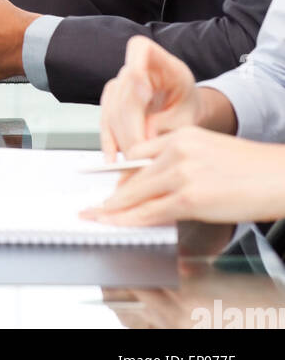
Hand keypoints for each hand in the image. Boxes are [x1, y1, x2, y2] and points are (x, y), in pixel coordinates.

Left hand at [80, 127, 284, 226]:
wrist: (277, 175)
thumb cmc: (250, 168)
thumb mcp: (208, 150)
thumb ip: (180, 161)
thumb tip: (159, 181)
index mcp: (180, 136)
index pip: (139, 154)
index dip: (121, 174)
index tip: (109, 183)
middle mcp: (176, 150)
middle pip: (133, 174)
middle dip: (111, 194)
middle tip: (93, 207)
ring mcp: (182, 173)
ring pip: (137, 194)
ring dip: (114, 209)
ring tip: (98, 218)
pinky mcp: (190, 197)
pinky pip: (152, 210)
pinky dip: (131, 219)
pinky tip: (119, 224)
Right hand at [99, 35, 203, 158]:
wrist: (184, 109)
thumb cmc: (187, 107)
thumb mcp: (187, 113)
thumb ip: (166, 123)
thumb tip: (144, 139)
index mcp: (161, 60)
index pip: (139, 50)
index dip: (137, 70)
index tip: (144, 94)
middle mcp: (134, 66)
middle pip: (124, 92)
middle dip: (131, 128)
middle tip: (141, 155)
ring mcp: (120, 82)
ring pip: (112, 109)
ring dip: (121, 139)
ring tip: (134, 162)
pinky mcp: (111, 100)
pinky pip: (105, 119)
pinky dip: (109, 140)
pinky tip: (113, 156)